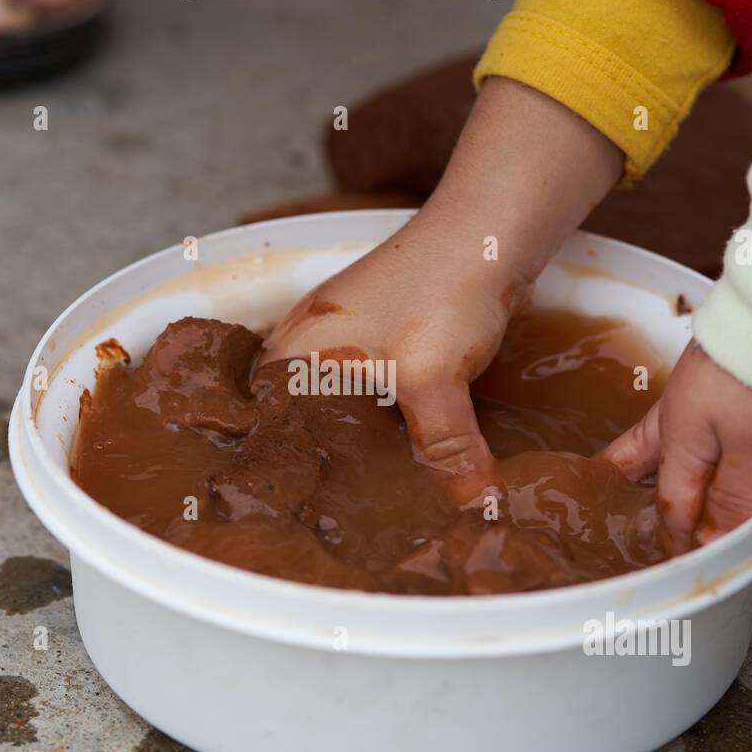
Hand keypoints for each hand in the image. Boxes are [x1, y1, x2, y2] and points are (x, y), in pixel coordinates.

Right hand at [258, 219, 529, 490]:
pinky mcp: (378, 339)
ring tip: (367, 501)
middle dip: (321, 467)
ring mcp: (341, 340)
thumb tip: (471, 504)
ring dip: (354, 448)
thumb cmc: (442, 289)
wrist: (488, 231)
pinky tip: (401, 455)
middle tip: (338, 520)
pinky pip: (366, 397)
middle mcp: (304, 346)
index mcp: (291, 353)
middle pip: (299, 423)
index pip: (264, 428)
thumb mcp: (434, 380)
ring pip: (335, 411)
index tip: (298, 515)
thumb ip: (445, 448)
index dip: (281, 472)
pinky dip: (382, 427)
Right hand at [598, 340, 751, 553]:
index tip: (682, 564)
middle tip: (602, 504)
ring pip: (667, 437)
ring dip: (654, 463)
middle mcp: (679, 413)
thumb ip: (733, 504)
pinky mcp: (729, 375)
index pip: (671, 503)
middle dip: (622, 485)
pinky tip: (705, 444)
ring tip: (640, 482)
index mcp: (677, 437)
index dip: (677, 537)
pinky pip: (698, 420)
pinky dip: (692, 442)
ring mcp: (701, 390)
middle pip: (639, 459)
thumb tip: (708, 547)